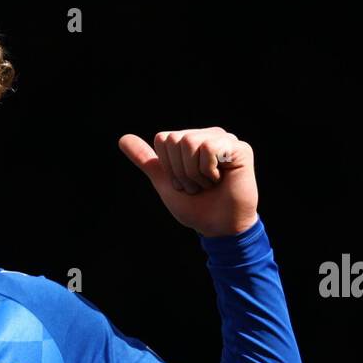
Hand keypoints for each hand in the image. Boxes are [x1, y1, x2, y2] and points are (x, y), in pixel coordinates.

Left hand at [118, 127, 258, 238]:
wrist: (218, 227)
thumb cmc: (194, 207)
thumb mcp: (164, 182)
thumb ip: (145, 160)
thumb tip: (123, 138)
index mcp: (190, 140)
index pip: (163, 139)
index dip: (167, 166)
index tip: (182, 182)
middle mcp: (207, 135)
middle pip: (175, 139)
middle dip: (180, 171)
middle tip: (197, 186)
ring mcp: (224, 140)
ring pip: (190, 143)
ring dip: (195, 174)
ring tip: (208, 185)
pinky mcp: (239, 148)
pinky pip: (209, 148)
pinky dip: (208, 171)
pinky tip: (221, 179)